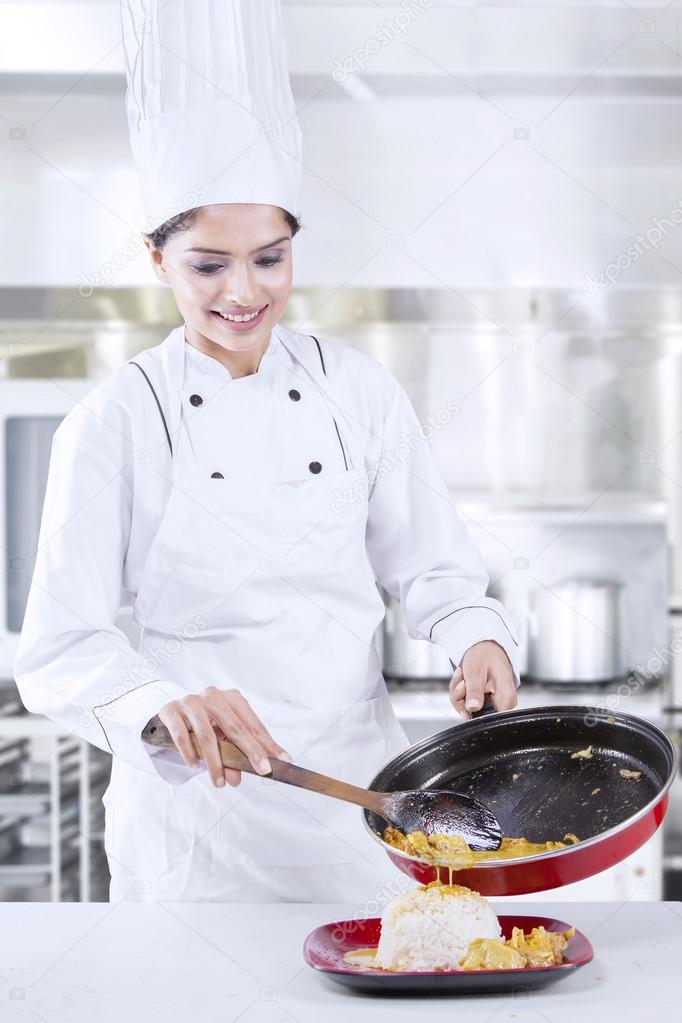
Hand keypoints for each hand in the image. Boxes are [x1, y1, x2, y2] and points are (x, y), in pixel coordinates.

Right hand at [156, 687, 291, 787]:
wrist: (171, 713)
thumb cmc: (203, 724)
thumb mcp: (221, 737)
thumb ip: (231, 755)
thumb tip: (236, 779)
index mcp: (231, 698)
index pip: (252, 724)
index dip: (267, 743)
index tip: (282, 760)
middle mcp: (213, 696)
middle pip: (235, 727)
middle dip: (250, 751)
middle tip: (261, 770)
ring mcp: (191, 701)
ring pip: (208, 735)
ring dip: (215, 763)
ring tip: (219, 782)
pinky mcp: (171, 710)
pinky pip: (183, 735)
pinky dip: (190, 754)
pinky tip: (195, 766)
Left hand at [449, 640, 516, 719]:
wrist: (485, 647)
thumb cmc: (485, 655)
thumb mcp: (476, 671)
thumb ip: (475, 691)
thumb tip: (473, 708)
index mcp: (506, 698)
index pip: (487, 718)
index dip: (471, 708)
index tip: (467, 689)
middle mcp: (501, 704)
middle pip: (473, 715)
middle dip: (461, 697)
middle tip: (464, 680)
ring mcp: (491, 703)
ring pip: (465, 709)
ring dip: (458, 692)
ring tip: (464, 676)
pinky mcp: (483, 702)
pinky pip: (464, 703)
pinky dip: (459, 691)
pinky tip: (464, 679)